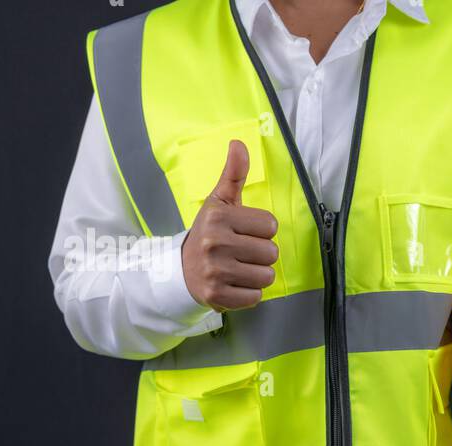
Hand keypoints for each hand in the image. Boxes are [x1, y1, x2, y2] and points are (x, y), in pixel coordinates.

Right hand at [182, 140, 278, 311]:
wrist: (180, 270)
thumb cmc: (208, 233)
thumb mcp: (219, 202)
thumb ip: (233, 174)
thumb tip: (239, 142)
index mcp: (218, 217)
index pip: (270, 225)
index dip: (262, 230)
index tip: (244, 232)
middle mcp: (214, 243)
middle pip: (271, 253)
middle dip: (261, 254)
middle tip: (241, 252)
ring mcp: (215, 271)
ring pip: (266, 276)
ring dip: (257, 274)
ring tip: (239, 268)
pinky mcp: (217, 296)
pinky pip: (255, 297)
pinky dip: (248, 293)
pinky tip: (234, 283)